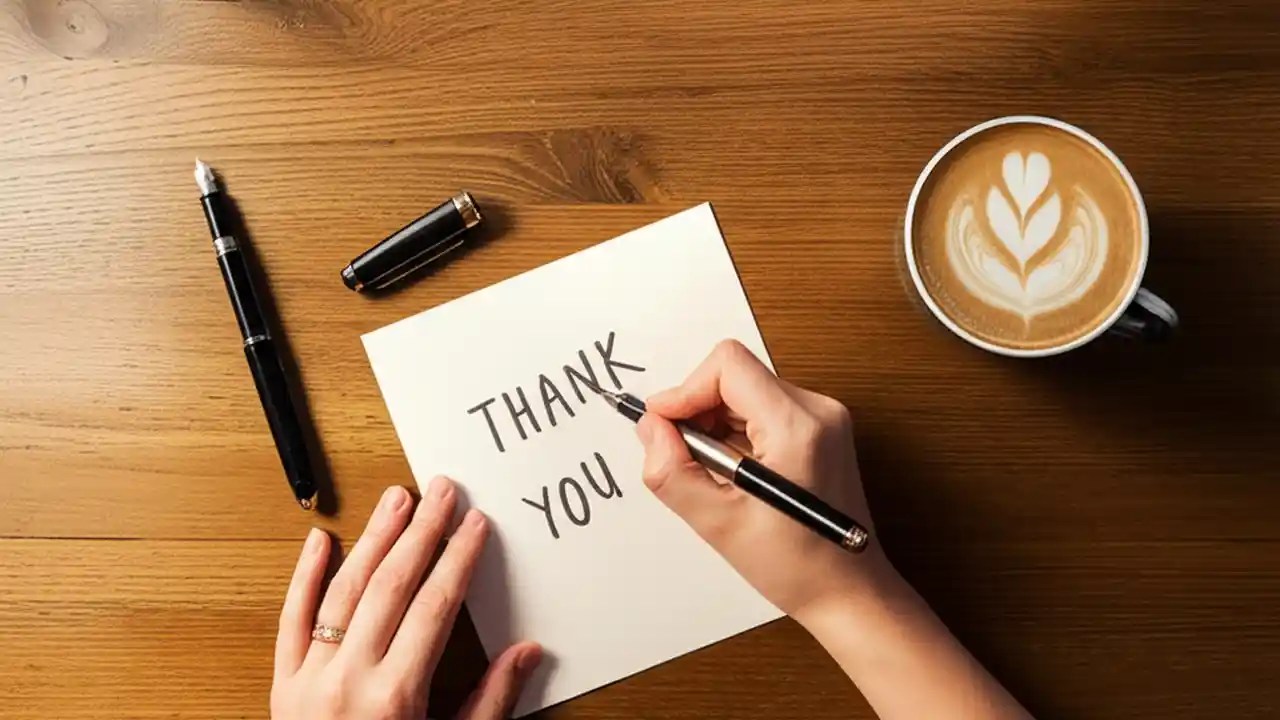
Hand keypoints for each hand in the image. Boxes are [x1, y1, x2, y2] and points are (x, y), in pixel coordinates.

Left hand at [271, 479, 540, 719]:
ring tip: (395, 500)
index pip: (435, 606)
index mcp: (396, 697)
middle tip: (443, 492)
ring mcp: (310, 679)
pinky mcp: (281, 686)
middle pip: (391, 585)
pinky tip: (319, 541)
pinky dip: (303, 577)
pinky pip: (290, 620)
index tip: (475, 525)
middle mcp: (349, 680)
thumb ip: (489, 701)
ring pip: (344, 591)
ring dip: (373, 539)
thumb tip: (527, 653)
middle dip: (422, 532)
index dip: (458, 559)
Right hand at [637, 339, 886, 619]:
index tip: (663, 425)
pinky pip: (763, 408)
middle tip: (685, 460)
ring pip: (745, 391)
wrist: (847, 591)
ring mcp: (824, 417)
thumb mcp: (717, 524)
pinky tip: (736, 474)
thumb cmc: (797, 566)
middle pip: (735, 376)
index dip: (685, 391)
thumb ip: (672, 471)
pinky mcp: (821, 429)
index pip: (728, 366)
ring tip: (715, 476)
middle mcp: (818, 411)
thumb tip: (650, 428)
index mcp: (797, 427)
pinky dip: (736, 432)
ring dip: (716, 424)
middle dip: (699, 411)